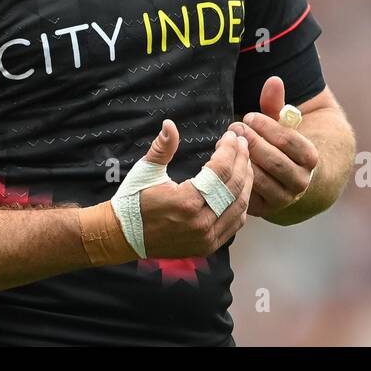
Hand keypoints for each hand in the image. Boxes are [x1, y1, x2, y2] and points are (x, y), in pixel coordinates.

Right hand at [136, 119, 253, 258]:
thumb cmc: (134, 200)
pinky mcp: (207, 246)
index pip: (220, 171)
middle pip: (234, 187)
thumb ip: (162, 147)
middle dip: (242, 161)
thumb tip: (169, 124)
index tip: (231, 136)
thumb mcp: (146, 170)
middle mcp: (200, 222)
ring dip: (246, 182)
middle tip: (242, 144)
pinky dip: (241, 204)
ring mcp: (206, 238)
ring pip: (240, 206)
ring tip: (245, 162)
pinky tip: (240, 188)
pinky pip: (235, 224)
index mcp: (186, 202)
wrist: (124, 236)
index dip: (229, 150)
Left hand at [229, 76, 318, 219]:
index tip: (249, 116)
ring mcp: (283, 199)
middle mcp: (301, 182)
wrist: (284, 174)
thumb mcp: (279, 122)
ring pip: (260, 178)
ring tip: (225, 142)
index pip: (289, 141)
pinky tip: (224, 160)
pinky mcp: (263, 209)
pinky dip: (235, 176)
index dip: (266, 126)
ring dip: (240, 159)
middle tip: (234, 127)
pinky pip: (246, 193)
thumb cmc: (279, 142)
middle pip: (274, 161)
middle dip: (251, 141)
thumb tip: (273, 80)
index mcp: (310, 158)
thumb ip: (275, 102)